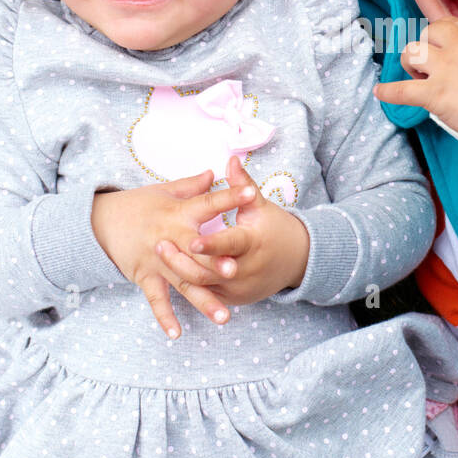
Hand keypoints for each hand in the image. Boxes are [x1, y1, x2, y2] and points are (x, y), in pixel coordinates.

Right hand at [91, 171, 255, 338]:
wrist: (101, 222)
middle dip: (214, 262)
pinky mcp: (145, 276)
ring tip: (224, 317)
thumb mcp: (165, 191)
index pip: (208, 204)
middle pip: (196, 252)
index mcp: (178, 213)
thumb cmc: (139, 205)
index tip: (250, 194)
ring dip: (203, 301)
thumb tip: (215, 172)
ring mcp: (157, 261)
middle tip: (235, 271)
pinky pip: (156, 300)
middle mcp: (170, 238)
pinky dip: (165, 317)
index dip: (229, 198)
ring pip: (183, 283)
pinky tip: (177, 334)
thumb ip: (192, 186)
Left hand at [168, 156, 310, 306]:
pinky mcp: (233, 298)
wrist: (297, 260)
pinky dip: (188, 284)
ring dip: (180, 271)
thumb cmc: (274, 227)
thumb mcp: (260, 206)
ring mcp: (239, 287)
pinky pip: (206, 294)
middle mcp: (246, 269)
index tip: (192, 241)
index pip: (230, 245)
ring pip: (203, 286)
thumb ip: (242, 185)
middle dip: (182, 261)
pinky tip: (167, 270)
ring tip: (159, 254)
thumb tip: (231, 159)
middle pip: (209, 271)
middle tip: (159, 244)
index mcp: (253, 242)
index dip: (211, 245)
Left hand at [373, 18, 457, 148]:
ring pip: (411, 53)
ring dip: (410, 65)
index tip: (441, 47)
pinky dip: (389, 92)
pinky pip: (402, 90)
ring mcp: (444, 69)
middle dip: (424, 47)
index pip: (448, 25)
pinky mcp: (435, 94)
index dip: (440, 37)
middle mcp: (457, 46)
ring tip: (417, 78)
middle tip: (430, 66)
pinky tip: (380, 93)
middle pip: (426, 34)